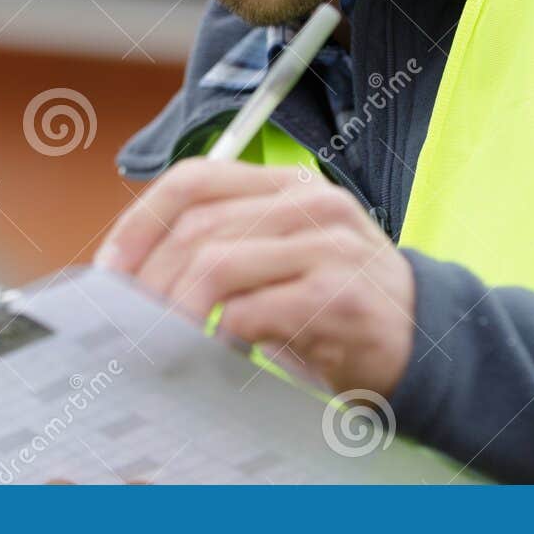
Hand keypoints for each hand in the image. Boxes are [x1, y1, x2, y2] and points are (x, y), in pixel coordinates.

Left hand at [94, 156, 414, 397]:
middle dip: (150, 280)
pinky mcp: (337, 295)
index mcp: (287, 185)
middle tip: (130, 322)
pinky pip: (252, 311)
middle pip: (197, 226)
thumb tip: (133, 274)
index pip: (195, 180)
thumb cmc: (335, 302)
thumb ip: (225, 246)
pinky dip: (222, 335)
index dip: (139, 223)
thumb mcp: (282, 256)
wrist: (423, 341)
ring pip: (216, 263)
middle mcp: (309, 203)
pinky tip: (223, 353)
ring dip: (178, 310)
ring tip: (168, 339)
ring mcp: (327, 245)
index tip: (110, 270)